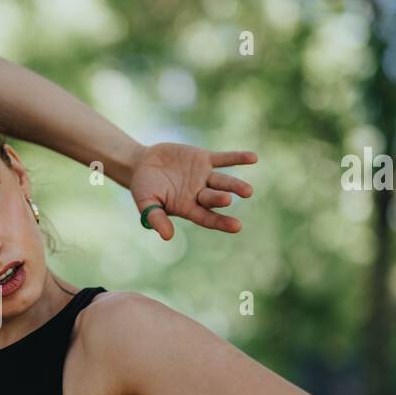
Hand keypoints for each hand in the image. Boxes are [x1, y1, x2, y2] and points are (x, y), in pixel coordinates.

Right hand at [129, 142, 256, 240]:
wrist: (142, 164)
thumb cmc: (143, 188)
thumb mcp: (146, 203)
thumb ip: (156, 218)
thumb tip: (167, 237)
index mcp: (187, 207)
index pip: (207, 217)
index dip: (221, 222)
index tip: (237, 226)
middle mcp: (199, 194)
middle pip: (214, 198)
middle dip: (221, 199)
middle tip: (229, 200)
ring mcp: (203, 176)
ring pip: (222, 181)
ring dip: (235, 185)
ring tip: (248, 191)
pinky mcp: (204, 159)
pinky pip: (223, 158)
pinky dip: (237, 157)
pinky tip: (253, 158)